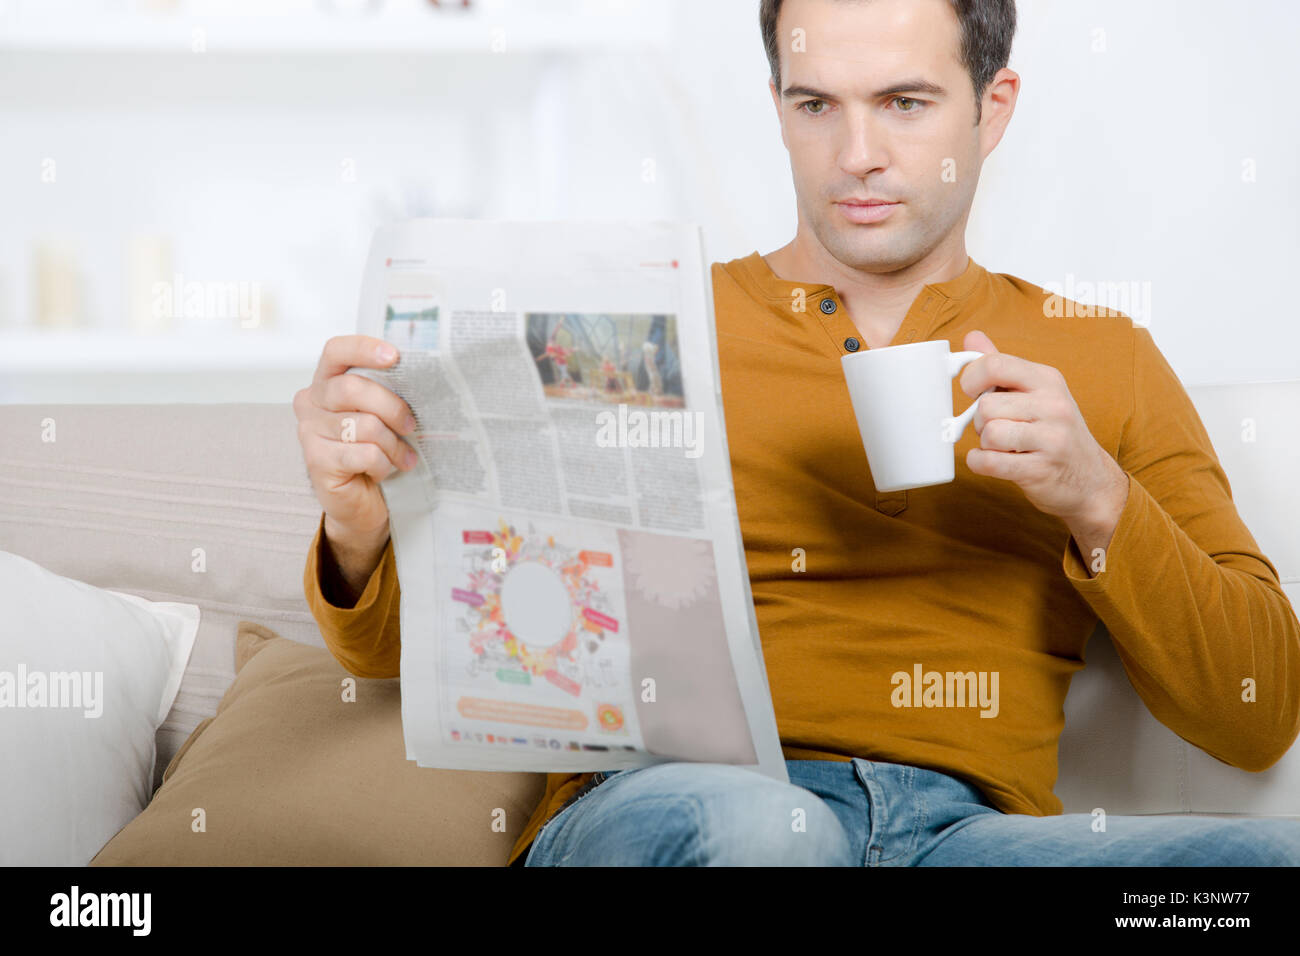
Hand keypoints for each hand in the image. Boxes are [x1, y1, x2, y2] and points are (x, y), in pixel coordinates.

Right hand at [294, 335, 418, 545]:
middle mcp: (310, 402)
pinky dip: (383, 465)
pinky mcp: (316, 461)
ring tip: (403, 457)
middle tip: (411, 425)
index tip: (395, 356)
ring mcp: (309, 432)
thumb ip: (385, 392)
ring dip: (392, 444)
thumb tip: (419, 375)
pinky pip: (363, 454)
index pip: (336, 351)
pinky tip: (384, 471)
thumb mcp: (380, 415)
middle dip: (391, 407)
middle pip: (352, 388)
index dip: (364, 349)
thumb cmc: (374, 451)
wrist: (363, 501)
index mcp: (326, 382)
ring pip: (364, 425)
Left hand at [957, 330, 1128, 531]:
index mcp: (1047, 379)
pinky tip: (993, 461)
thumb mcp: (1035, 393)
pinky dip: (980, 463)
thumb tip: (972, 337)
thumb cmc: (1053, 432)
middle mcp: (1054, 404)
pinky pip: (989, 462)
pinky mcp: (1041, 470)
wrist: (1089, 480)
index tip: (973, 392)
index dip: (971, 379)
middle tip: (996, 428)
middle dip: (980, 420)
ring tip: (1003, 446)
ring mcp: (1052, 438)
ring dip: (984, 444)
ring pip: (988, 432)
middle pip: (986, 405)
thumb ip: (1002, 367)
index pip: (994, 364)